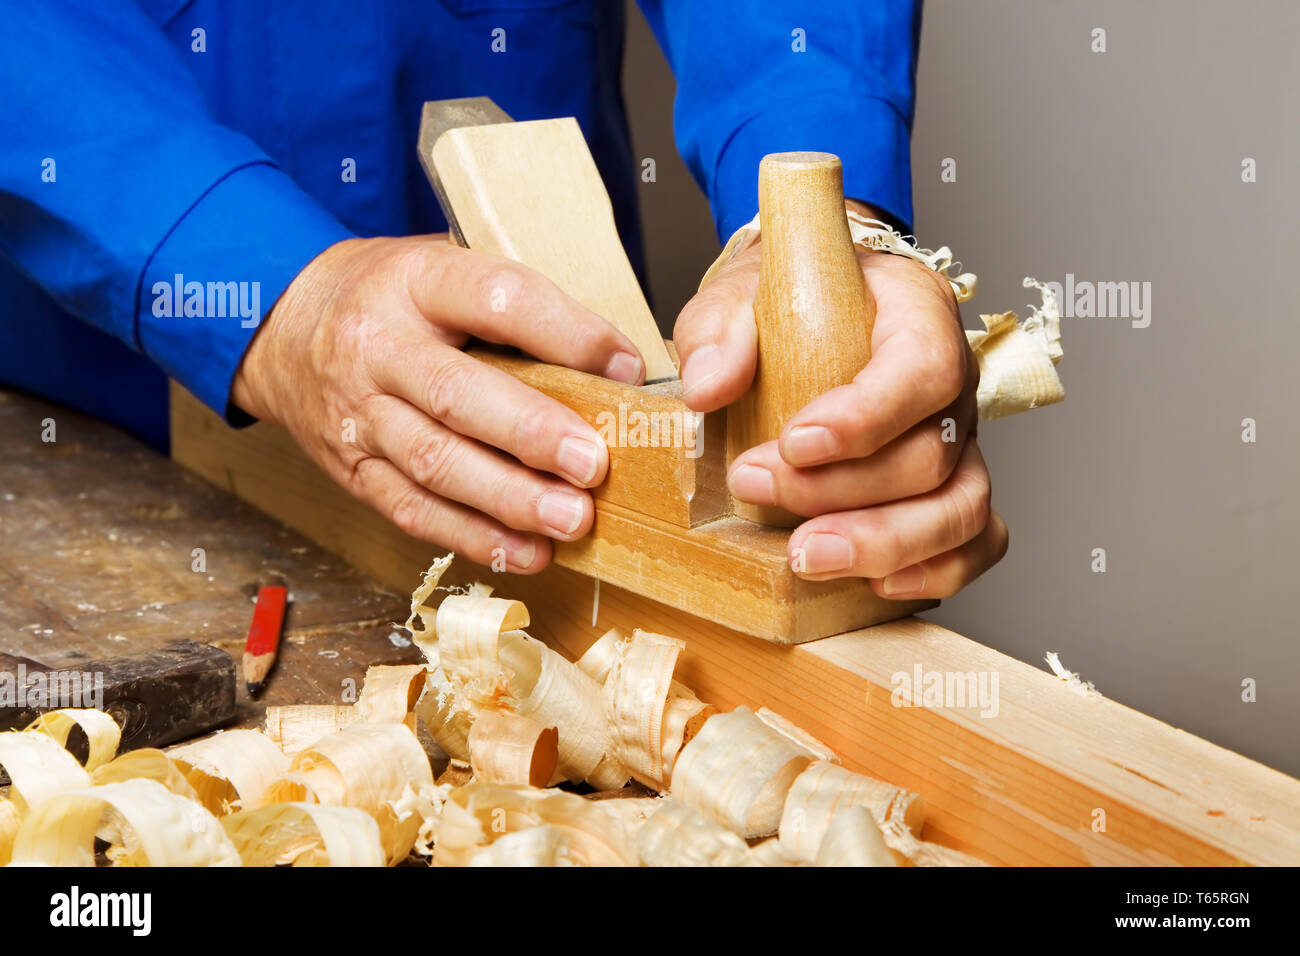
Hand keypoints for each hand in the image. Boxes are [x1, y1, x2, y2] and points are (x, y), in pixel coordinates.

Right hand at [231, 235, 646, 572]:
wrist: (281, 324)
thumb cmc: (390, 297)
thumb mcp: (444, 272)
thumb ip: (516, 310)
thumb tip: (613, 367)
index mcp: (415, 282)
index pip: (496, 299)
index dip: (565, 334)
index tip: (624, 366)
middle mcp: (377, 348)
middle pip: (455, 394)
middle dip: (530, 434)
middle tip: (592, 465)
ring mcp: (359, 415)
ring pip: (434, 464)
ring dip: (509, 500)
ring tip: (571, 520)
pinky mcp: (353, 469)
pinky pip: (414, 510)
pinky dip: (475, 537)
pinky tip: (528, 552)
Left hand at [673, 224, 1007, 598]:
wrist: (803, 312)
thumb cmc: (784, 302)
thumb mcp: (739, 294)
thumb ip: (721, 332)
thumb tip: (707, 387)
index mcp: (918, 313)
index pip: (922, 369)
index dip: (866, 417)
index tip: (794, 444)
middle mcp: (954, 382)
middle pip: (932, 454)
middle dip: (842, 490)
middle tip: (756, 489)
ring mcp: (962, 441)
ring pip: (962, 507)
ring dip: (885, 544)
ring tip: (806, 557)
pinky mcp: (951, 488)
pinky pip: (978, 541)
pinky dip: (937, 571)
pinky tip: (874, 583)